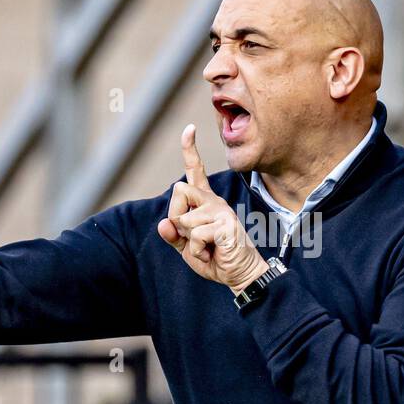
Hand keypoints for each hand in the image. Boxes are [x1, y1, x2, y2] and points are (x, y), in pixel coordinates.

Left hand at [157, 124, 267, 293]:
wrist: (239, 275)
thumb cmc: (214, 259)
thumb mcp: (187, 248)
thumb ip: (174, 235)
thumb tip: (164, 223)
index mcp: (205, 202)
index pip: (195, 172)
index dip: (190, 150)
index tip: (190, 128)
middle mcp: (214, 201)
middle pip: (178, 191)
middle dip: (176, 218)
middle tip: (192, 238)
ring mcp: (221, 211)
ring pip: (184, 218)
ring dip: (189, 241)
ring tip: (206, 248)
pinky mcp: (226, 224)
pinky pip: (195, 235)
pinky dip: (197, 251)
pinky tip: (211, 253)